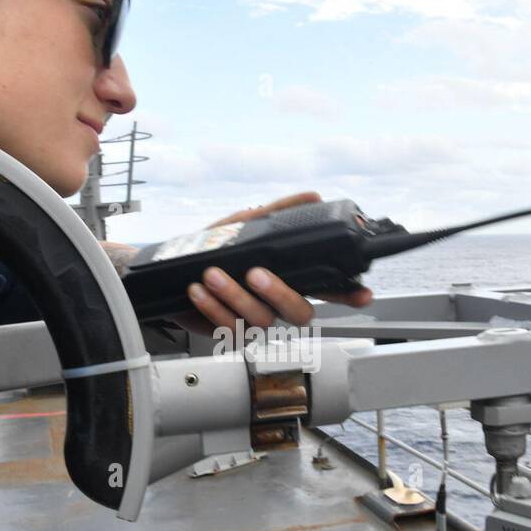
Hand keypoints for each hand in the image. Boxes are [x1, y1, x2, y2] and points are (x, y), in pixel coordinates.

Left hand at [176, 192, 373, 335]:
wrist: (168, 274)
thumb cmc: (210, 250)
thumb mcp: (243, 225)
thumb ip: (277, 212)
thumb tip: (311, 196)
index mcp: (288, 278)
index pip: (328, 288)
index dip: (349, 294)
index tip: (362, 294)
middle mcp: (276, 303)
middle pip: (300, 313)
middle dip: (279, 294)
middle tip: (255, 274)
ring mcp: (255, 321)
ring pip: (260, 321)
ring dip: (234, 296)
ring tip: (212, 275)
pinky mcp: (230, 333)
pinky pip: (229, 329)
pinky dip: (212, 308)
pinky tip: (199, 290)